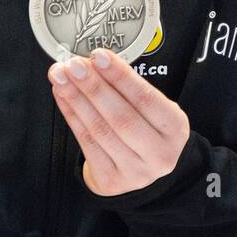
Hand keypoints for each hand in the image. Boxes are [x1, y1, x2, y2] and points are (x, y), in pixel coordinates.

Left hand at [48, 49, 191, 196]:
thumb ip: (128, 88)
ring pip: (100, 130)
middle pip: (121, 117)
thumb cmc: (146, 129)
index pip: (146, 98)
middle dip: (94, 87)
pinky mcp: (111, 180)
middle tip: (74, 65)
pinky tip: (63, 96)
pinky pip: (86, 142)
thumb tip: (93, 62)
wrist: (141, 170)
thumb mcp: (152, 109)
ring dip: (76, 99)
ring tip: (61, 77)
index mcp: (175, 129)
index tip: (98, 56)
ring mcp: (135, 171)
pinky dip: (71, 115)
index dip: (120, 76)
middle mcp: (159, 153)